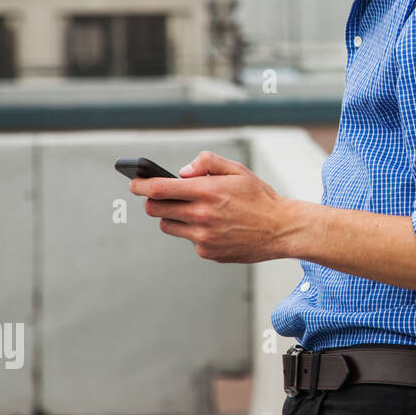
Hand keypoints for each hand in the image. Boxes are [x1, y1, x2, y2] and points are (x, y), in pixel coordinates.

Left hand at [129, 150, 291, 263]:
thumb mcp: (237, 170)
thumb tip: (181, 172)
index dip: (140, 184)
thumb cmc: (259, 197)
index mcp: (207, 191)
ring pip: (167, 226)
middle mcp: (201, 215)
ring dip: (172, 217)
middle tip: (161, 197)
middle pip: (154, 209)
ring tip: (192, 211)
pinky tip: (215, 227)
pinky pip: (189, 240)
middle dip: (152, 201)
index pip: (159, 188)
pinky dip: (195, 232)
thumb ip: (206, 163)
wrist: (282, 228)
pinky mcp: (208, 252)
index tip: (133, 183)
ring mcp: (203, 237)